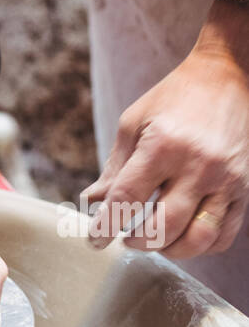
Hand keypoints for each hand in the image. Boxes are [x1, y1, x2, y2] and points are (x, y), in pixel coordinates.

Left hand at [82, 46, 248, 258]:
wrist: (225, 77)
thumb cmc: (173, 98)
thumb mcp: (134, 122)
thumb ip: (115, 167)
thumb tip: (94, 201)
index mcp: (163, 146)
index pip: (128, 199)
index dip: (106, 226)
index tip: (94, 240)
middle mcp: (198, 166)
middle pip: (164, 227)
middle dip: (137, 241)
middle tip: (125, 238)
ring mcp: (227, 180)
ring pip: (199, 239)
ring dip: (170, 250)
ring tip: (153, 240)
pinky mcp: (245, 189)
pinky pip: (224, 234)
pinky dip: (201, 246)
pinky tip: (183, 236)